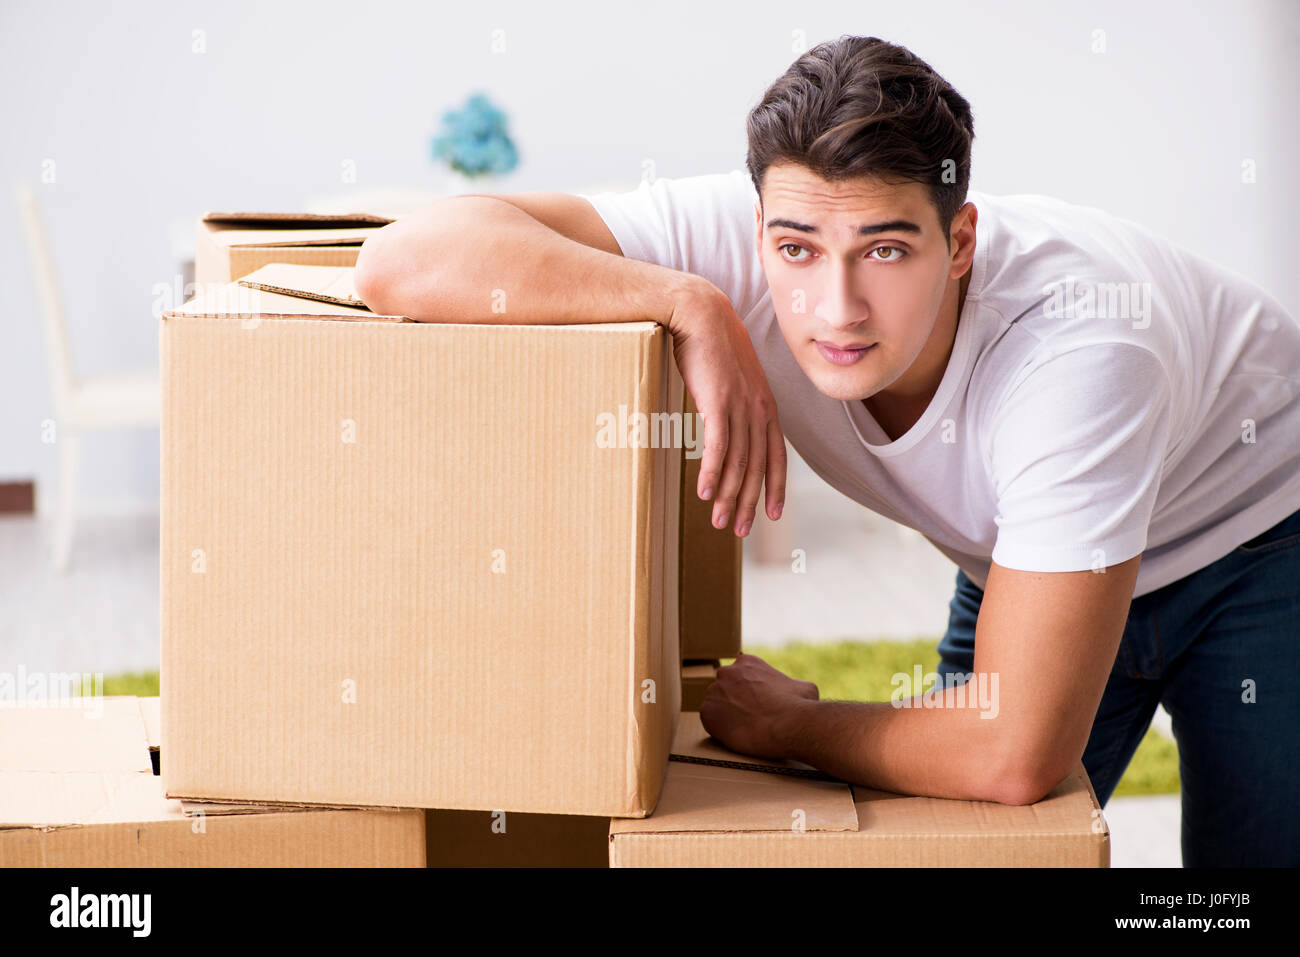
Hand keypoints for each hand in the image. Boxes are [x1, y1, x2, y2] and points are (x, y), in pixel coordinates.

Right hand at [668, 281, 785, 536]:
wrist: (699, 312)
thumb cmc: (710, 344)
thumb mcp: (730, 377)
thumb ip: (733, 402)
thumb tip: (725, 421)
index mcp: (765, 404)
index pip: (775, 455)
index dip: (774, 486)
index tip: (771, 514)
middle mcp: (759, 408)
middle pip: (758, 466)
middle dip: (750, 501)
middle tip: (740, 530)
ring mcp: (740, 405)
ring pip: (738, 462)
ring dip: (728, 495)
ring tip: (720, 522)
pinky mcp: (718, 401)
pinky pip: (718, 446)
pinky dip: (712, 472)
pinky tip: (704, 493)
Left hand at [698, 653, 819, 758]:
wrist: (788, 724)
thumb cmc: (798, 705)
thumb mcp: (803, 686)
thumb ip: (790, 684)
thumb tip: (795, 690)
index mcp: (747, 662)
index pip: (739, 675)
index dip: (747, 691)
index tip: (755, 703)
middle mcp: (727, 672)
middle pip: (724, 687)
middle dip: (733, 700)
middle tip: (747, 716)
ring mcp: (714, 692)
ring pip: (715, 704)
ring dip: (725, 715)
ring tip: (742, 729)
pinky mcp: (707, 713)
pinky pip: (710, 721)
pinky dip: (720, 729)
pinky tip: (736, 735)